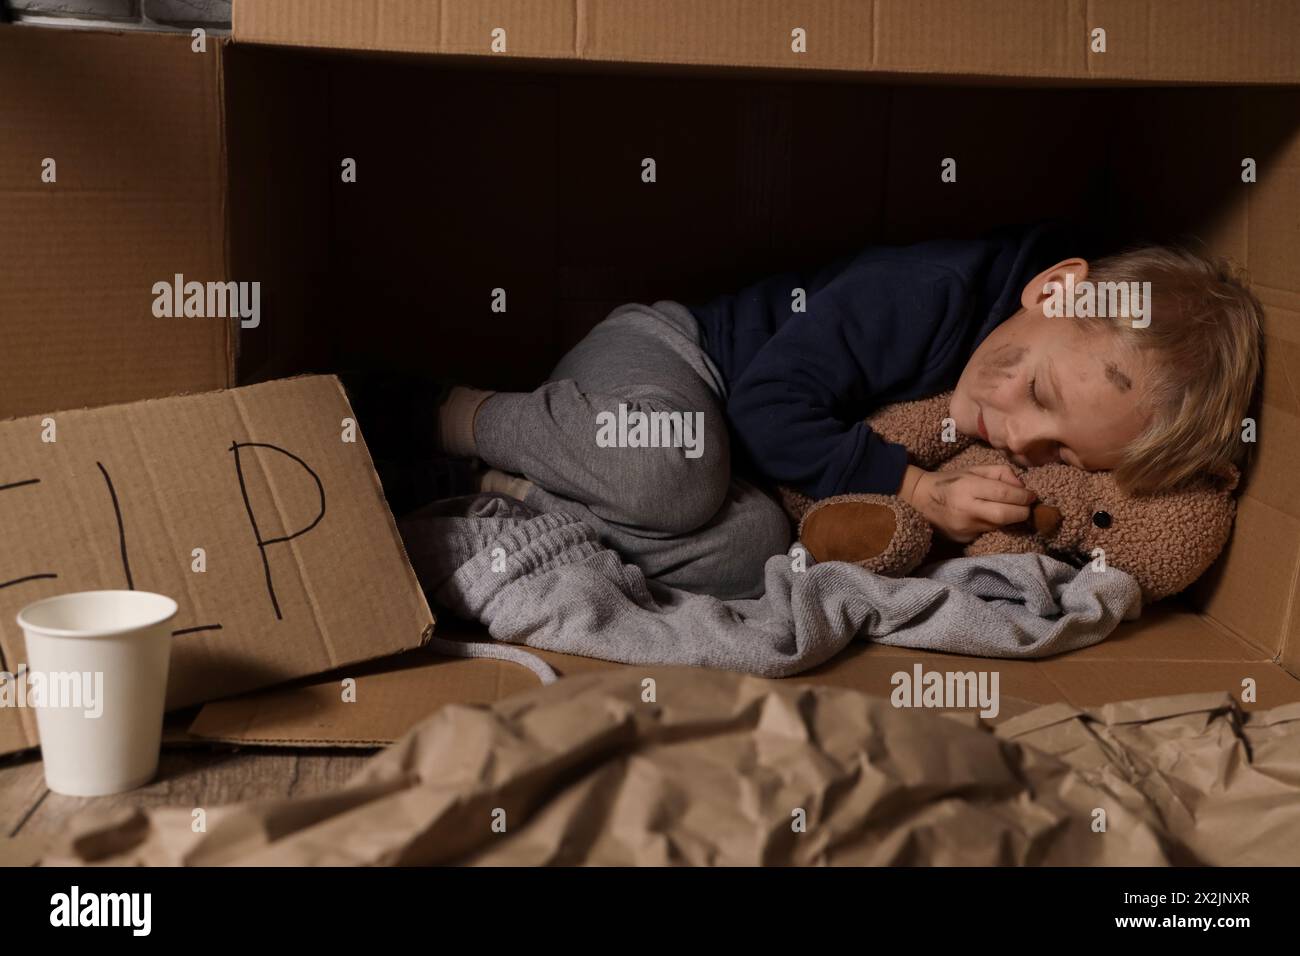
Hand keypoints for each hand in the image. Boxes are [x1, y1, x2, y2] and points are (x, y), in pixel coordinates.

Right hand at [899, 464, 1035, 542]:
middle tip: (1027, 506)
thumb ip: (1001, 473)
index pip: (1005, 494)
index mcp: (968, 487)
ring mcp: (965, 528)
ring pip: (1000, 526)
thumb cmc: (950, 481)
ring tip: (1012, 510)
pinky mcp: (964, 539)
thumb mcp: (974, 469)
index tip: (1031, 495)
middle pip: (1006, 515)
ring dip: (1011, 519)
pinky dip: (995, 526)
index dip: (1024, 496)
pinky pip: (989, 532)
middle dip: (1023, 511)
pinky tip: (991, 518)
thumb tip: (1022, 487)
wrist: (919, 500)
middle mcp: (967, 509)